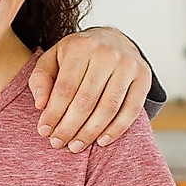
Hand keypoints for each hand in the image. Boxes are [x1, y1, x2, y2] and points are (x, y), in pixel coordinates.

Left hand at [29, 28, 151, 151]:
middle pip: (86, 100)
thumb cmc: (79, 55)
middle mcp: (107, 53)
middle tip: (58, 143)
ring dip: (90, 132)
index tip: (44, 131)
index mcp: (81, 46)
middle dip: (69, 126)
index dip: (53, 113)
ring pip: (108, 108)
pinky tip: (101, 141)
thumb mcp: (53, 58)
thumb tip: (40, 105)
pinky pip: (131, 110)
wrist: (115, 40)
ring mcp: (128, 65)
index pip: (65, 88)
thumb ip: (41, 79)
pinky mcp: (144, 77)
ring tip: (76, 145)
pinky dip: (116, 129)